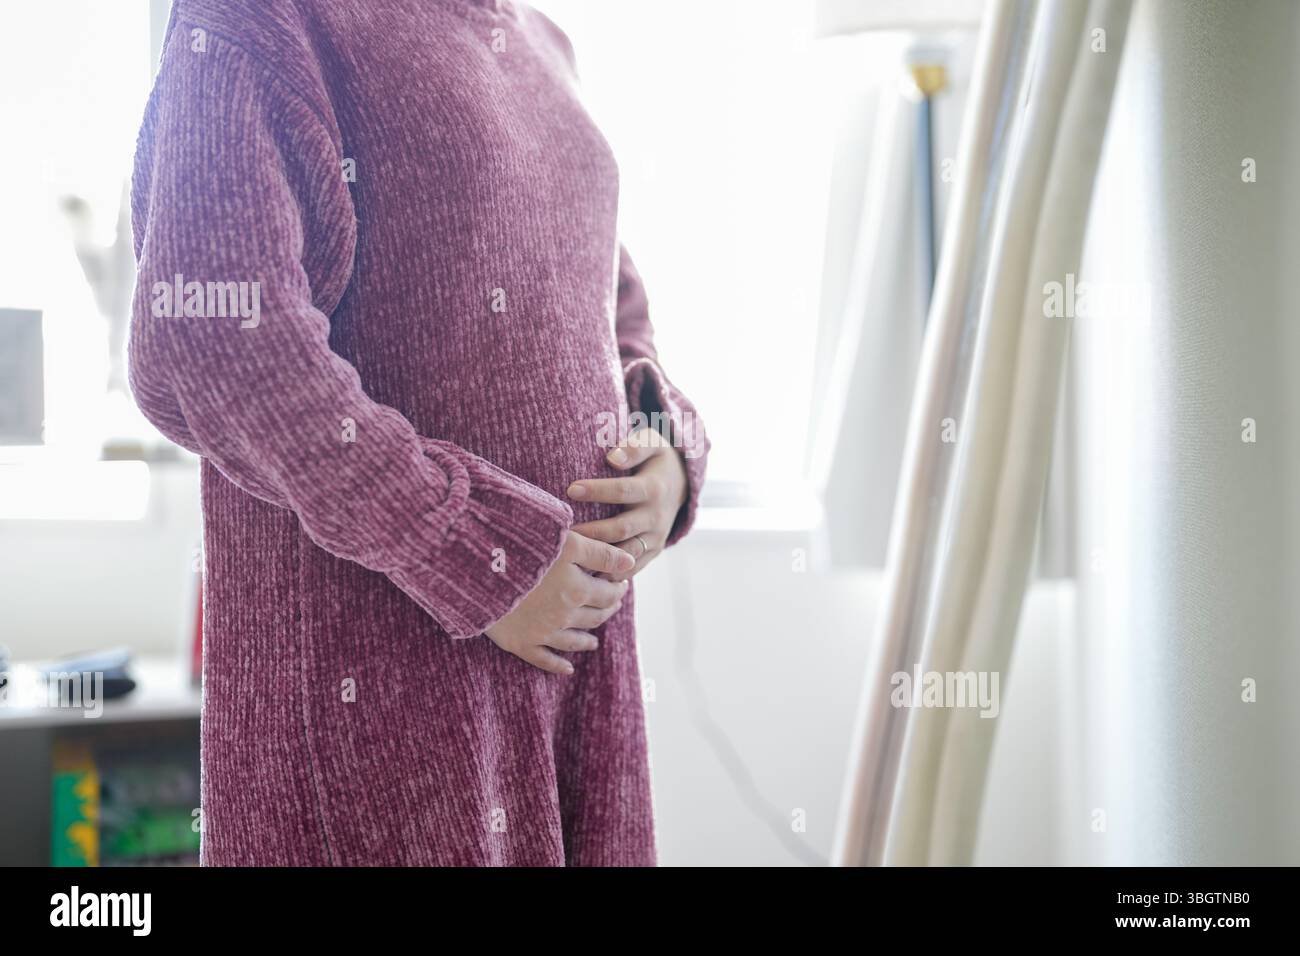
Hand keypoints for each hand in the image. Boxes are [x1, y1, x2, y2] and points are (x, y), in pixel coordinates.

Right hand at [485, 531, 633, 674]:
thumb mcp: (567, 542)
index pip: (608, 593)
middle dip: (607, 610)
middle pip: (594, 617)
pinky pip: (544, 659)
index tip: (621, 583)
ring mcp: (541, 632)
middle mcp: (564, 616)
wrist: (477, 569)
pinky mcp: (519, 642)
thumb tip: (631, 562)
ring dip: (587, 640)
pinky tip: (567, 669)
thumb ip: (601, 552)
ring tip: (594, 641)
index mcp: (577, 590)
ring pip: (574, 641)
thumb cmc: (523, 547)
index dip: (618, 588)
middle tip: (612, 605)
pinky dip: (558, 665)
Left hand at [567, 427, 688, 581]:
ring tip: (572, 558)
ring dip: (600, 558)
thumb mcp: (652, 443)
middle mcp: (656, 516)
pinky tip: (587, 574)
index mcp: (654, 488)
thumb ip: (634, 447)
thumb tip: (613, 457)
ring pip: (627, 554)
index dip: (598, 490)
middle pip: (622, 528)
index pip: (623, 490)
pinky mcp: (652, 552)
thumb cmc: (656, 459)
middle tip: (564, 531)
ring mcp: (655, 538)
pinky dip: (612, 573)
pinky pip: (632, 567)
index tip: (571, 488)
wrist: (680, 484)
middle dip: (592, 531)